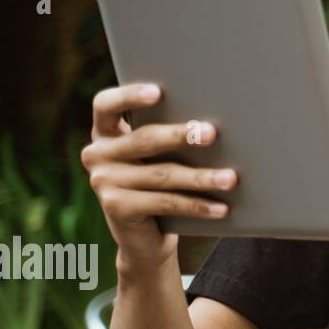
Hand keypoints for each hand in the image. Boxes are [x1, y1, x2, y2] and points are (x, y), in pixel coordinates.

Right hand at [80, 84, 236, 275]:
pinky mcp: (116, 208)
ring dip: (201, 177)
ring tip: (230, 178)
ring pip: (162, 174)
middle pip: (143, 139)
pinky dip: (197, 205)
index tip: (159, 92)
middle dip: (181, 136)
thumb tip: (214, 124)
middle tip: (212, 133)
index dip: (129, 96)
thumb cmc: (159, 182)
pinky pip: (164, 202)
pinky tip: (221, 208)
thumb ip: (168, 136)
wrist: (144, 236)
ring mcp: (103, 182)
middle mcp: (98, 154)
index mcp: (106, 131)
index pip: (106, 105)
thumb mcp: (157, 155)